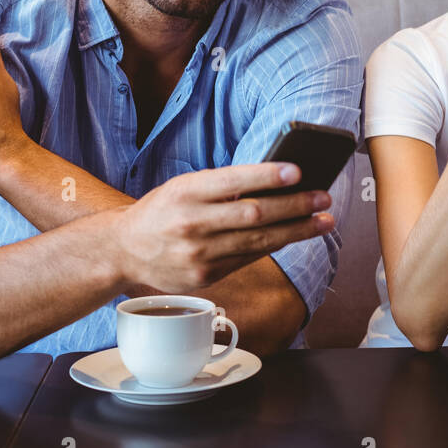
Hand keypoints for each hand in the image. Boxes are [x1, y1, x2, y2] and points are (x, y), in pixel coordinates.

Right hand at [110, 162, 334, 291]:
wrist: (122, 251)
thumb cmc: (162, 210)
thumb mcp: (183, 187)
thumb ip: (222, 186)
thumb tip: (277, 183)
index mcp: (185, 192)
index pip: (233, 181)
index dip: (267, 176)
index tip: (298, 171)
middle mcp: (191, 223)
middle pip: (254, 215)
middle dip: (296, 207)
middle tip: (324, 198)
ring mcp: (198, 254)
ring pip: (258, 240)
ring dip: (297, 231)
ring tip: (324, 220)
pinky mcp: (205, 277)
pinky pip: (249, 258)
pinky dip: (275, 245)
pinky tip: (296, 235)